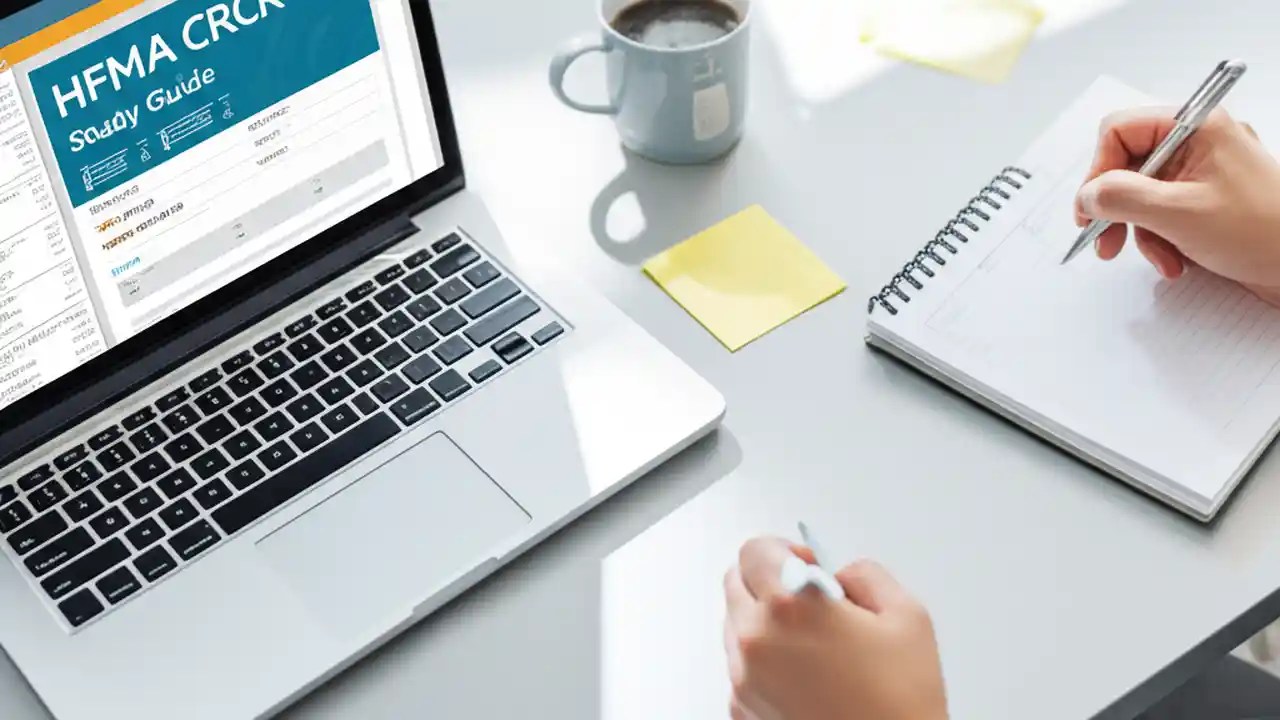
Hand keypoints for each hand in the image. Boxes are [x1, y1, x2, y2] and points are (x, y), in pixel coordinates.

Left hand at [723, 538, 947, 719]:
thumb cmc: (900, 703)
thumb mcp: (907, 615)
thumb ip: (864, 574)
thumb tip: (840, 573)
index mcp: (791, 607)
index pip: (755, 550)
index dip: (783, 549)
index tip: (805, 563)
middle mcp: (757, 641)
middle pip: (737, 582)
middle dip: (770, 582)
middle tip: (809, 601)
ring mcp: (744, 679)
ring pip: (736, 625)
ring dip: (764, 622)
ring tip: (812, 645)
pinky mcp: (742, 709)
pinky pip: (740, 666)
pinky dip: (764, 662)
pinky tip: (805, 675)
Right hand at [1075, 107, 1279, 305]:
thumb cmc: (1263, 232)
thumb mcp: (1179, 214)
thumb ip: (1122, 198)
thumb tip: (1086, 195)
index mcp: (1196, 127)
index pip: (1120, 131)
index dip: (1099, 170)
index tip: (1092, 207)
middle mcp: (1198, 142)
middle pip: (1128, 165)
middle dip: (1116, 208)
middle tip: (1106, 240)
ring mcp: (1203, 170)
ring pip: (1142, 194)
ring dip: (1142, 232)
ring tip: (1161, 258)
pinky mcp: (1206, 198)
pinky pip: (1164, 212)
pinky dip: (1162, 239)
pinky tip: (1177, 260)